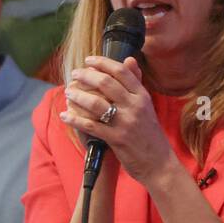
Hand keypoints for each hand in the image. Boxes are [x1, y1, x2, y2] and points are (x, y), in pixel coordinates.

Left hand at [59, 55, 175, 182]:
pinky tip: (64, 115)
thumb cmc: (150, 134)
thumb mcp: (147, 106)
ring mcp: (126, 123)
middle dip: (87, 76)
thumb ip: (137, 83)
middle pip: (107, 84)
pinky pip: (90, 126)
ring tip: (68, 91)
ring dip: (78, 95)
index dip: (103, 63)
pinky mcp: (116, 139)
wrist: (159, 163)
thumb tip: (129, 59)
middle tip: (75, 74)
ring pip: (96, 103)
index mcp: (142, 97)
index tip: (89, 60)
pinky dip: (74, 119)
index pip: (122, 72)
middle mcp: (135, 107)